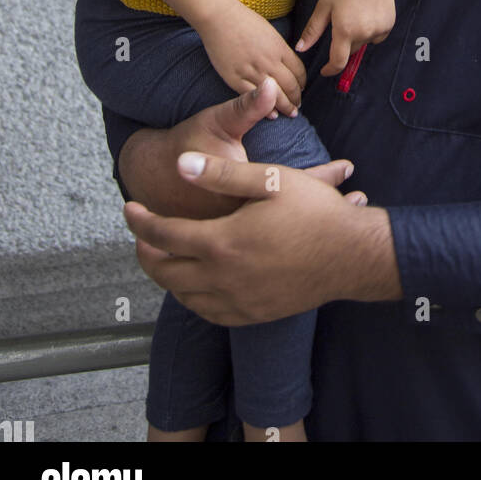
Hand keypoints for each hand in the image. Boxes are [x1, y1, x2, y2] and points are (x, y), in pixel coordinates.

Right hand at [119, 79, 367, 218]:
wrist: (154, 176)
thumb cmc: (189, 143)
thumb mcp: (217, 121)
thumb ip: (246, 106)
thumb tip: (272, 86)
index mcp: (240, 194)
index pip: (293, 186)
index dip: (325, 177)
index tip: (350, 168)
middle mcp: (239, 222)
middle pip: (294, 217)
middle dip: (329, 208)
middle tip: (361, 201)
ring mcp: (234, 239)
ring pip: (284, 235)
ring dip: (316, 226)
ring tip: (349, 218)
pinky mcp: (230, 245)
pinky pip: (270, 241)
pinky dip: (294, 236)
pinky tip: (316, 233)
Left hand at [123, 153, 401, 324]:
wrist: (351, 255)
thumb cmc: (314, 212)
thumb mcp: (269, 180)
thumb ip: (220, 174)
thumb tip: (179, 165)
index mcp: (222, 242)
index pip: (163, 235)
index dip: (140, 221)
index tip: (129, 208)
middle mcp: (223, 278)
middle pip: (165, 270)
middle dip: (145, 251)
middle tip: (141, 234)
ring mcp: (237, 300)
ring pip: (183, 295)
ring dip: (166, 275)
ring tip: (165, 255)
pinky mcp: (252, 314)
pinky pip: (208, 312)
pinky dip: (191, 297)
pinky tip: (196, 284)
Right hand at [198, 2, 306, 115]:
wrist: (219, 17)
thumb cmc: (243, 20)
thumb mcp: (269, 32)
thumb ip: (279, 49)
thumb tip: (287, 62)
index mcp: (279, 48)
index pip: (299, 71)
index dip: (302, 82)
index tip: (301, 88)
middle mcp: (269, 62)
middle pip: (290, 86)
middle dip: (296, 98)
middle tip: (298, 105)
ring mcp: (252, 71)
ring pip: (275, 95)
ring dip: (285, 107)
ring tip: (290, 113)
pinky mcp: (236, 79)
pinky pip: (254, 97)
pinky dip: (265, 108)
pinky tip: (272, 114)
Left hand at [295, 0, 395, 74]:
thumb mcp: (323, 6)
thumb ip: (312, 30)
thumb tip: (300, 49)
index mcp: (344, 30)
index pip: (338, 61)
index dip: (330, 70)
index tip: (325, 71)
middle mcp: (363, 33)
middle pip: (350, 50)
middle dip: (343, 43)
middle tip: (342, 20)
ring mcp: (379, 29)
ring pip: (364, 43)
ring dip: (358, 36)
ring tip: (356, 13)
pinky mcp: (389, 25)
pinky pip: (377, 36)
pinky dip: (371, 31)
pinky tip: (368, 13)